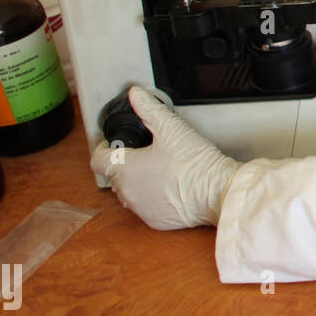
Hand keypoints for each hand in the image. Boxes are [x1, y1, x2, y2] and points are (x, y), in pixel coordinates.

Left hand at [90, 86, 240, 229]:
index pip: (98, 160)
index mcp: (125, 170)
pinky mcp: (155, 221)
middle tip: (146, 153)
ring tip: (159, 169)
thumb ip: (149, 108)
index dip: (103, 148)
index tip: (113, 145)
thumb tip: (135, 94)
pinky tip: (169, 186)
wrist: (218, 191)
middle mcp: (127, 193)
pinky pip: (145, 206)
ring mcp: (140, 209)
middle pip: (115, 175)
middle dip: (125, 163)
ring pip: (129, 192)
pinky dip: (152, 197)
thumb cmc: (195, 163)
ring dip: (137, 181)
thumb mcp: (172, 128)